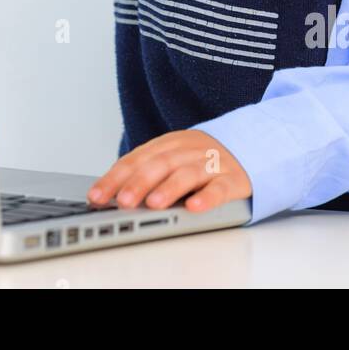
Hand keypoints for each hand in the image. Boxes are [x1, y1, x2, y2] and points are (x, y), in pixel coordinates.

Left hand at [86, 129, 252, 212]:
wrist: (252, 148)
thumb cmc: (202, 161)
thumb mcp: (174, 159)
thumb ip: (147, 171)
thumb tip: (112, 194)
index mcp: (169, 143)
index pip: (136, 159)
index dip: (114, 177)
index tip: (96, 196)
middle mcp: (189, 150)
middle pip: (160, 163)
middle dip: (138, 182)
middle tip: (121, 201)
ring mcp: (212, 163)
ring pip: (188, 173)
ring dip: (169, 188)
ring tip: (153, 204)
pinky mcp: (234, 179)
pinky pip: (220, 188)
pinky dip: (207, 197)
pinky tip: (194, 206)